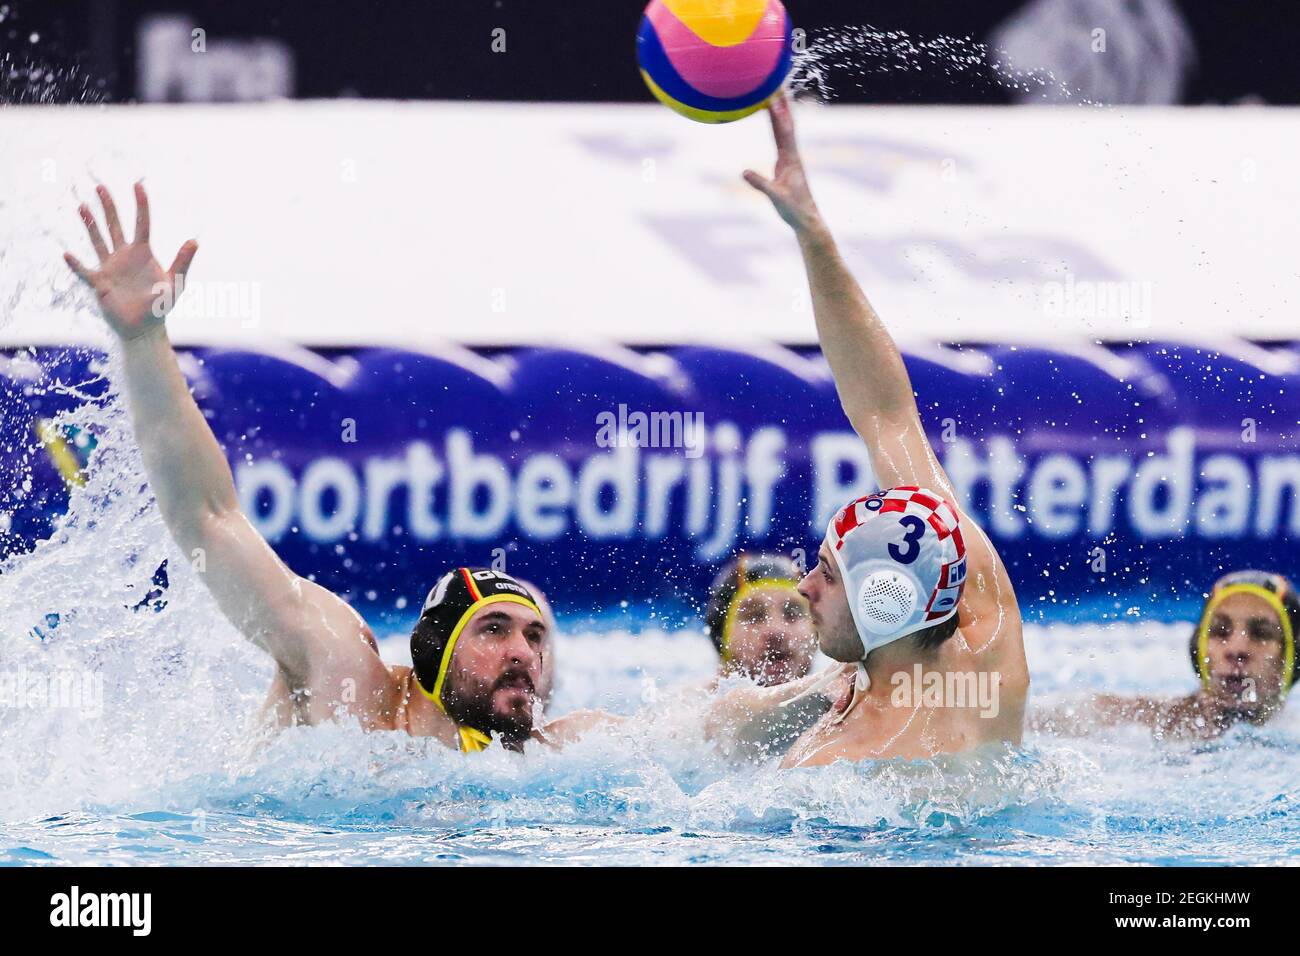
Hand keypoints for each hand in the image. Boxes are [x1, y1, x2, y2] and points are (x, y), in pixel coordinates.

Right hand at [64, 183, 197, 340]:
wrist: (144, 328)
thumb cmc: (161, 306)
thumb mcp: (175, 283)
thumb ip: (183, 262)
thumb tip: (195, 240)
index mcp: (143, 254)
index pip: (142, 224)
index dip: (141, 205)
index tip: (138, 185)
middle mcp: (124, 256)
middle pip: (115, 226)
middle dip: (109, 207)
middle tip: (101, 186)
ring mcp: (110, 268)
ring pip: (98, 241)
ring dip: (90, 225)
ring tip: (82, 206)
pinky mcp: (99, 283)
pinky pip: (85, 272)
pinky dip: (77, 265)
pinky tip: (67, 255)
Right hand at [743, 92, 823, 235]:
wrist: (806, 218)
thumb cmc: (792, 209)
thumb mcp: (774, 197)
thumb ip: (760, 184)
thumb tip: (743, 172)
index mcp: (790, 159)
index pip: (783, 130)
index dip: (776, 113)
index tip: (771, 94)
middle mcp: (792, 154)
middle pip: (786, 123)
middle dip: (781, 102)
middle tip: (777, 82)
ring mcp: (790, 158)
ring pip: (785, 128)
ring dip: (781, 110)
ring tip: (776, 93)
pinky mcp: (787, 163)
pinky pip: (781, 138)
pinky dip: (777, 124)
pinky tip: (774, 119)